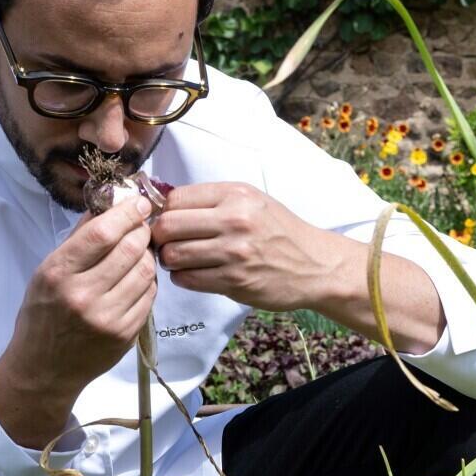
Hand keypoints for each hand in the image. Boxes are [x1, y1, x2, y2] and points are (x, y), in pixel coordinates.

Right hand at [0, 195, 157, 447]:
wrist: (43, 369)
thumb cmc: (42, 314)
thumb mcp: (47, 272)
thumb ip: (78, 239)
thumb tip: (107, 205)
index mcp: (58, 274)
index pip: (103, 233)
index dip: (127, 213)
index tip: (139, 203)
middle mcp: (83, 295)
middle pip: (131, 249)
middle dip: (141, 232)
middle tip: (142, 226)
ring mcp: (107, 318)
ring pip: (145, 272)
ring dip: (147, 256)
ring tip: (139, 252)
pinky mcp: (125, 334)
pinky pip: (148, 296)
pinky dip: (147, 282)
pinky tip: (137, 279)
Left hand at [147, 180, 340, 311]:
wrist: (315, 265)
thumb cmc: (279, 231)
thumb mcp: (252, 201)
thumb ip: (212, 200)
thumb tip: (163, 203)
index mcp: (236, 194)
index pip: (175, 199)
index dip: (163, 211)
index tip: (167, 220)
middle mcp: (235, 220)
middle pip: (168, 226)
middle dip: (160, 237)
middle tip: (166, 243)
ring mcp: (235, 253)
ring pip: (173, 255)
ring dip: (169, 260)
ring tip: (180, 259)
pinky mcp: (235, 281)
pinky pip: (188, 279)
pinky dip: (183, 278)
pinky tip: (194, 273)